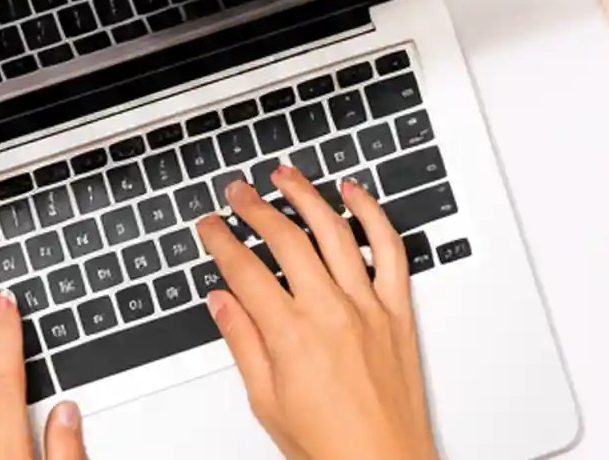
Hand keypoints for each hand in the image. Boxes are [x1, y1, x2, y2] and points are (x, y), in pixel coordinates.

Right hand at [196, 170, 436, 459]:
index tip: (209, 226)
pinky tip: (354, 195)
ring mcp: (368, 306)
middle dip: (254, 208)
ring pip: (335, 232)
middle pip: (286, 240)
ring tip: (285, 175)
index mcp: (291, 336)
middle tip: (237, 192)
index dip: (221, 241)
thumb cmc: (330, 446)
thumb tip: (222, 302)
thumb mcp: (267, 401)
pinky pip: (389, 249)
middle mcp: (331, 312)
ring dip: (306, 196)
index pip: (245, 270)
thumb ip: (243, 342)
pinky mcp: (398, 309)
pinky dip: (372, 215)